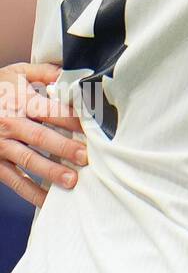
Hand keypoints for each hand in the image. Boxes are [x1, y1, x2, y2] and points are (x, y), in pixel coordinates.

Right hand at [0, 63, 86, 206]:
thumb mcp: (16, 73)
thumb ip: (44, 72)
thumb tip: (71, 72)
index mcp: (19, 102)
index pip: (51, 111)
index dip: (72, 120)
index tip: (93, 128)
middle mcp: (10, 125)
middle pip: (40, 137)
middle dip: (64, 148)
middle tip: (85, 157)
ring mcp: (1, 146)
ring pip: (27, 161)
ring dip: (50, 172)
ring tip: (72, 181)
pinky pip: (13, 180)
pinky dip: (30, 192)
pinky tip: (47, 200)